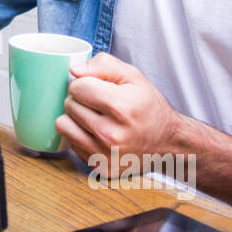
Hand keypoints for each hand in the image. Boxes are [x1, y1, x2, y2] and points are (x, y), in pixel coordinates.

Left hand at [56, 53, 186, 176]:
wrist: (168, 141)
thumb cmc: (148, 106)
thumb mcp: (133, 76)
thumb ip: (103, 64)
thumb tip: (74, 71)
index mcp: (120, 107)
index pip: (77, 87)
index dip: (86, 84)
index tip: (99, 89)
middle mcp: (110, 134)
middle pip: (69, 105)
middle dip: (81, 101)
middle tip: (100, 104)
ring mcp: (104, 154)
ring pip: (63, 125)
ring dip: (75, 118)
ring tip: (95, 117)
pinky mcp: (100, 167)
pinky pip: (71, 144)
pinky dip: (81, 137)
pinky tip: (98, 134)